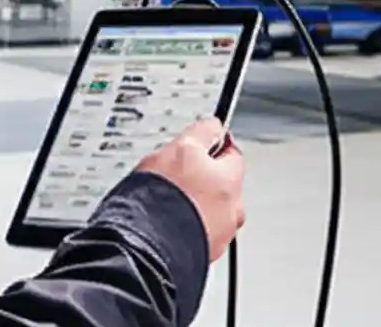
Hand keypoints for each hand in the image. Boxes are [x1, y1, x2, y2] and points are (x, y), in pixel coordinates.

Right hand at [135, 118, 244, 262]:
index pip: (232, 153)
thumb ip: (202, 133)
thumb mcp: (181, 148)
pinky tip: (163, 221)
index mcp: (231, 182)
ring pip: (207, 212)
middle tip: (175, 175)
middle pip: (220, 185)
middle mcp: (231, 212)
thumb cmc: (165, 198)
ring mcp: (216, 236)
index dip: (212, 145)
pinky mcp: (198, 253)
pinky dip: (182, 227)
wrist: (147, 245)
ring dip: (192, 206)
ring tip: (165, 202)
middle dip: (201, 179)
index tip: (198, 144)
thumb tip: (214, 126)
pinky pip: (193, 233)